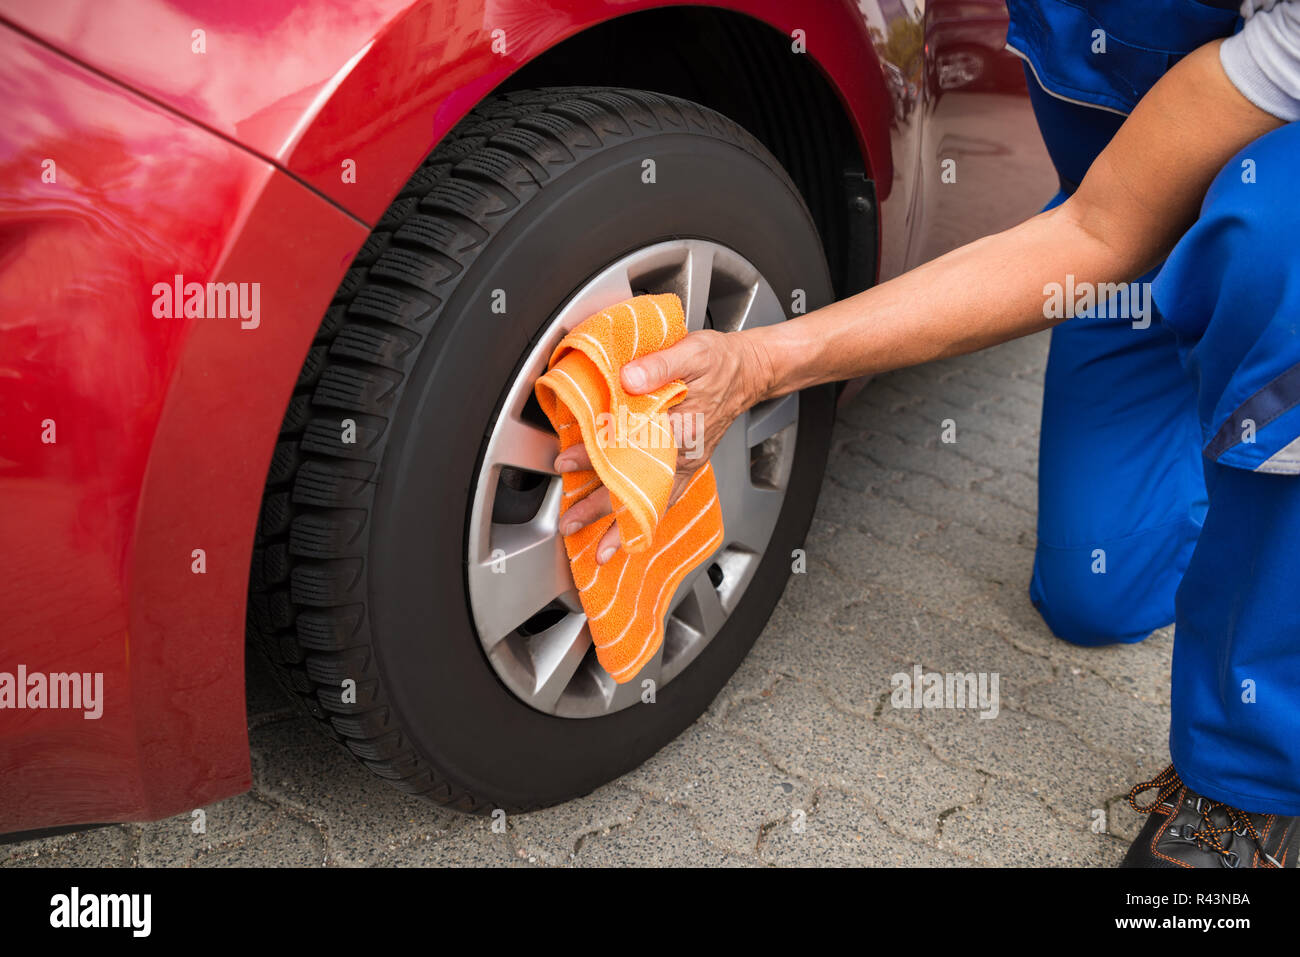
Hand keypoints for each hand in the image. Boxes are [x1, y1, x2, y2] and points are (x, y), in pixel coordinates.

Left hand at [554, 328, 772, 563]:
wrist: (749, 372)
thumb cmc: (720, 362)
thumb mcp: (692, 351)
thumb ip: (659, 365)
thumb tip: (628, 378)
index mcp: (681, 424)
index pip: (631, 446)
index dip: (597, 457)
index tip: (568, 461)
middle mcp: (683, 451)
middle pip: (639, 484)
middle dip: (603, 507)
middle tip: (571, 522)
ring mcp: (686, 462)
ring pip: (651, 498)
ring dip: (624, 522)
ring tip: (599, 547)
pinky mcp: (687, 464)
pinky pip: (666, 496)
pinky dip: (647, 516)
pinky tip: (630, 533)